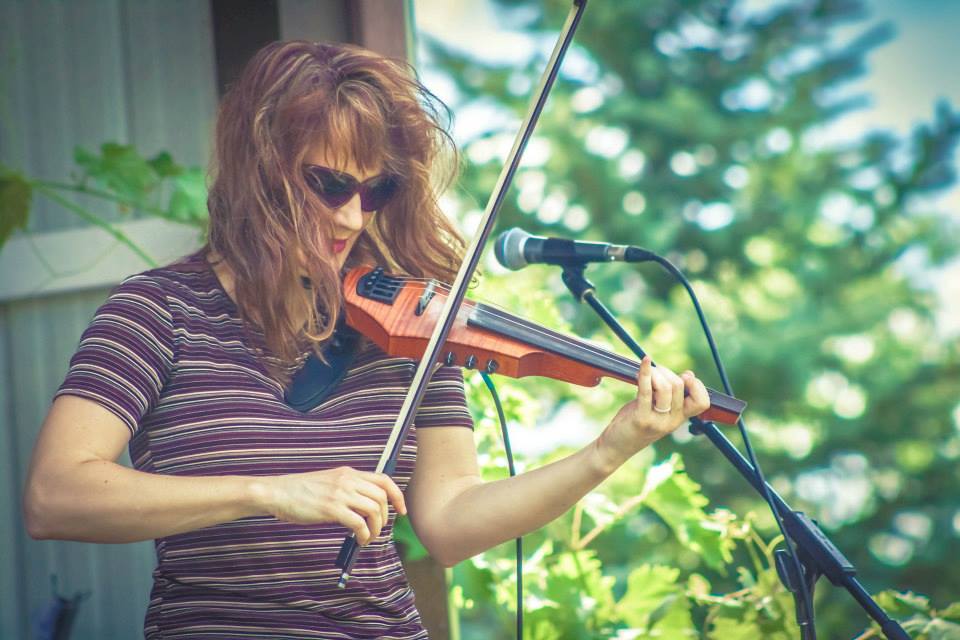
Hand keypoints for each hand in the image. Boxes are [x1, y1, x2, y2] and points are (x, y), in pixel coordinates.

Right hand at [252, 467, 406, 544]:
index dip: (397, 496)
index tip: (401, 510)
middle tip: (378, 529)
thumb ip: (348, 488)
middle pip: (382, 497)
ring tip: (368, 537)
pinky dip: (364, 535)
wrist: (278, 493)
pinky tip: (359, 540)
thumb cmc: (301, 491)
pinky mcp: (332, 509)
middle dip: (385, 517)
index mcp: (349, 473)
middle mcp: (348, 480)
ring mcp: (340, 494)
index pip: (384, 480)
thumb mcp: (329, 481)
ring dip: (376, 528)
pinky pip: (359, 524)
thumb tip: (366, 508)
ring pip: (374, 510)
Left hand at [595, 355, 709, 471]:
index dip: (697, 386)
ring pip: (665, 387)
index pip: (702, 402)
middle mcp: (672, 421)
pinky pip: (646, 390)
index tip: (684, 377)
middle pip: (679, 387)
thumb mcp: (658, 410)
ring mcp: (657, 421)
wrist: (617, 446)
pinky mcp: (641, 418)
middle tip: (654, 372)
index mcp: (679, 419)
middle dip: (666, 372)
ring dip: (655, 373)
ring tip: (645, 373)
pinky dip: (646, 372)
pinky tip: (644, 361)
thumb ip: (670, 395)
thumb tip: (688, 374)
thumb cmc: (635, 423)